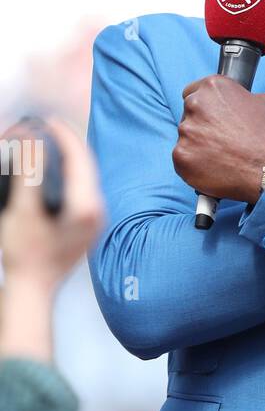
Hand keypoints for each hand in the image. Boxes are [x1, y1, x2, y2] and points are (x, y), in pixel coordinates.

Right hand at [0, 116, 104, 286]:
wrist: (33, 290)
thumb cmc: (25, 254)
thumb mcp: (21, 208)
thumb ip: (28, 172)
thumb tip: (32, 139)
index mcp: (85, 206)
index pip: (79, 158)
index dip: (64, 134)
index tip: (48, 120)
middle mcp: (97, 211)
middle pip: (86, 165)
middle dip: (66, 142)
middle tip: (47, 125)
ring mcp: (95, 220)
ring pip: (86, 176)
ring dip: (68, 156)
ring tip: (49, 140)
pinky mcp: (88, 225)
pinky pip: (83, 189)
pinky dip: (69, 173)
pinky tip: (55, 167)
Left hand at [174, 76, 264, 206]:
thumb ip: (245, 97)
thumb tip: (242, 102)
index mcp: (213, 87)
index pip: (192, 92)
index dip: (204, 106)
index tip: (211, 117)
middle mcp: (195, 105)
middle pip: (188, 114)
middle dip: (201, 126)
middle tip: (220, 139)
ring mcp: (186, 132)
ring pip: (186, 138)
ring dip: (198, 145)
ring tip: (221, 156)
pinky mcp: (181, 157)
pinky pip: (183, 159)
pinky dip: (195, 165)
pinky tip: (214, 168)